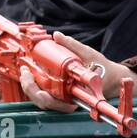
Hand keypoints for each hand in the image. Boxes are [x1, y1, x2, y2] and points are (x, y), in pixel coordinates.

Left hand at [18, 33, 136, 112]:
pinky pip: (45, 95)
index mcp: (76, 96)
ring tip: (24, 73)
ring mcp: (64, 100)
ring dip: (30, 87)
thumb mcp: (90, 54)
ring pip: (41, 101)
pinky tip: (29, 75)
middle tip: (24, 72)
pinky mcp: (61, 97)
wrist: (112, 79)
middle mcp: (68, 101)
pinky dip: (35, 86)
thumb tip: (56, 35)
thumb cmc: (103, 68)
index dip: (41, 95)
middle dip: (30, 88)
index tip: (31, 80)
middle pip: (43, 102)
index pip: (53, 102)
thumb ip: (72, 45)